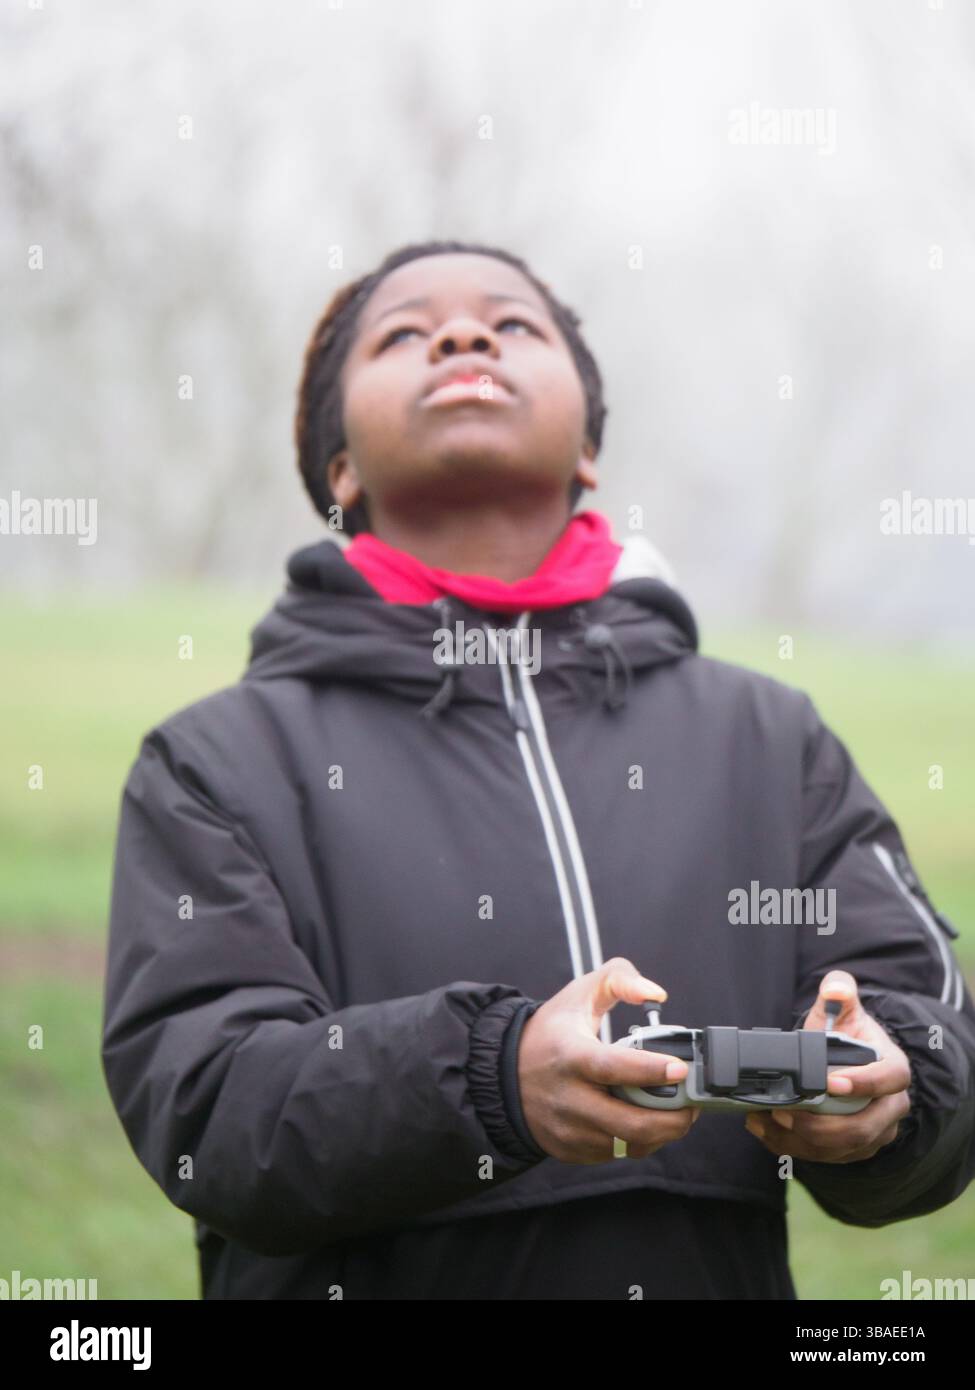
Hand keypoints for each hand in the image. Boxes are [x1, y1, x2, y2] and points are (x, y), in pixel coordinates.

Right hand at [518, 957, 701, 1162]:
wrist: (504, 1073)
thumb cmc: (552, 1031)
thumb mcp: (580, 994)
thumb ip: (620, 979)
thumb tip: (656, 993)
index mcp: (569, 1055)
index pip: (612, 1069)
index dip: (650, 1071)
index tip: (680, 1068)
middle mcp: (567, 1098)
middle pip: (628, 1123)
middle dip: (672, 1118)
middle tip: (693, 1102)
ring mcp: (568, 1129)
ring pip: (628, 1144)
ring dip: (662, 1131)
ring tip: (678, 1112)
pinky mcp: (570, 1150)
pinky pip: (617, 1154)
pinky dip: (641, 1141)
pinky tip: (649, 1121)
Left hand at [744, 970, 911, 1162]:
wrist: (850, 1062)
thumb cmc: (848, 1035)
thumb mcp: (843, 1010)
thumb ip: (839, 992)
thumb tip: (835, 988)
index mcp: (894, 1069)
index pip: (888, 1080)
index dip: (863, 1083)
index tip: (830, 1083)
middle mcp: (890, 1107)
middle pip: (863, 1128)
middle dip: (820, 1124)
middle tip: (783, 1110)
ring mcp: (874, 1132)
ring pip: (842, 1148)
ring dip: (801, 1139)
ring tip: (766, 1120)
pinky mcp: (853, 1149)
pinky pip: (826, 1157)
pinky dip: (793, 1146)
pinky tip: (766, 1131)